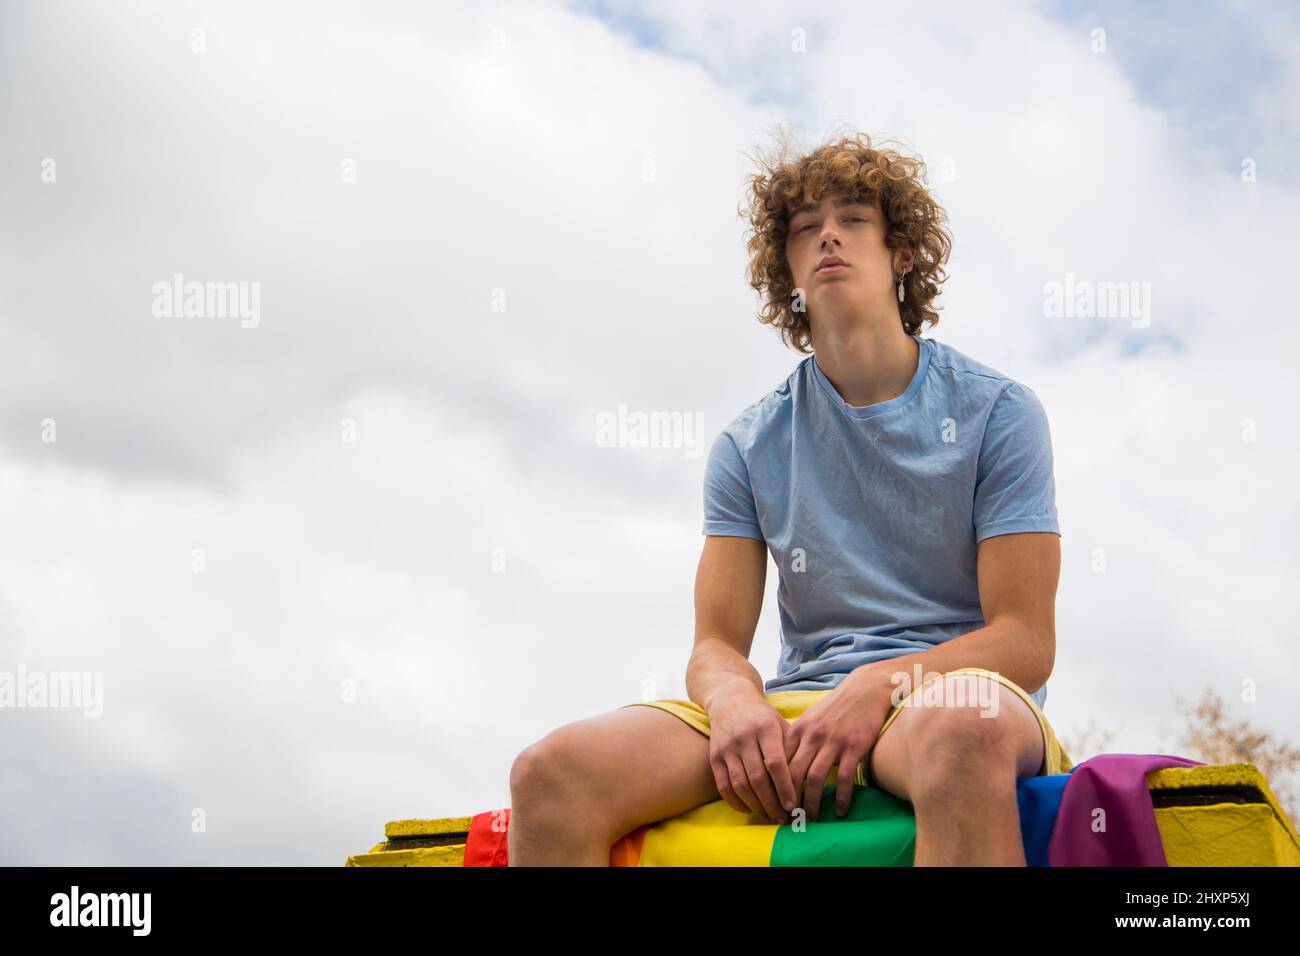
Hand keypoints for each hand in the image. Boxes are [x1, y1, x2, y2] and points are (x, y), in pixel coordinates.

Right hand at [706, 685, 799, 823]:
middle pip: (758, 777)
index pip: (776, 763)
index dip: (785, 787)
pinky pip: (723, 785)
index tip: (794, 805)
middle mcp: (744, 737)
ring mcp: (727, 747)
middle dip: (772, 803)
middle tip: (783, 818)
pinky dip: (735, 802)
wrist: (729, 699)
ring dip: (755, 805)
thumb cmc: (762, 716)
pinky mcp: (714, 756)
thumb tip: (809, 778)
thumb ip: (793, 747)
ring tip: (769, 816)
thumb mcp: (780, 723)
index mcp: (765, 728)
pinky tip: (748, 809)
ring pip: (740, 784)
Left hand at [785, 668, 896, 821]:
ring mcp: (833, 741)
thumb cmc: (836, 707)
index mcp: (798, 730)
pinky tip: (839, 811)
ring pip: (815, 778)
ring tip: (809, 819)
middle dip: (788, 800)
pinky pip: (844, 777)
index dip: (773, 786)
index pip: (779, 762)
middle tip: (787, 819)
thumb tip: (782, 764)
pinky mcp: (854, 746)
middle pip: (793, 774)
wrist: (864, 689)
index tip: (772, 804)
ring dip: (811, 802)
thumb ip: (797, 740)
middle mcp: (812, 736)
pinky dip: (840, 797)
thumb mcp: (811, 719)